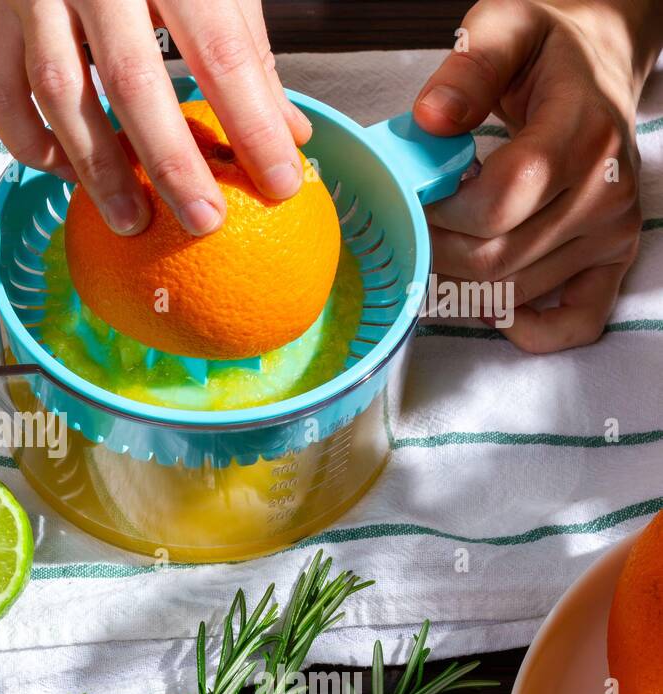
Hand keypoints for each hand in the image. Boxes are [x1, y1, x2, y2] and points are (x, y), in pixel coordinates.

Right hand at [0, 0, 311, 236]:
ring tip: (133, 222)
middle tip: (204, 223)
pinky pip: (0, 97)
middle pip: (133, 79)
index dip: (253, 122)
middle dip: (173, 163)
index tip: (281, 183)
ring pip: (57, 95)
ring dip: (96, 170)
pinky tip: (72, 175)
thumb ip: (245, 45)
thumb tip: (286, 136)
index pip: (218, 49)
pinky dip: (33, 146)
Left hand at [413, 0, 662, 352]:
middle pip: (496, 259)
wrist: (598, 62)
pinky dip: (527, 327)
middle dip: (437, 248)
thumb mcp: (506, 28)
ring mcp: (613, 229)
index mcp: (580, 134)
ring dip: (461, 281)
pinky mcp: (614, 257)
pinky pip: (576, 322)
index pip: (497, 204)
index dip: (440, 211)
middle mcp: (605, 190)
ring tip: (446, 238)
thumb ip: (470, 67)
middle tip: (417, 221)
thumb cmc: (544, 51)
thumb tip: (431, 118)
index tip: (416, 193)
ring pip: (513, 292)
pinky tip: (489, 302)